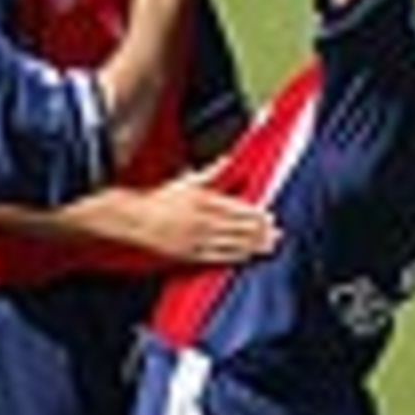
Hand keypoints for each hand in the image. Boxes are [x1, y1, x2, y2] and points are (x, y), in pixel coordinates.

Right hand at [135, 163, 280, 262]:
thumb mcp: (187, 181)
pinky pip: (218, 257)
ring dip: (253, 245)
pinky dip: (235, 256)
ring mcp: (196, 240)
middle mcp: (201, 221)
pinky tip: (247, 256)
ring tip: (269, 246)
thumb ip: (212, 172)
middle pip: (238, 228)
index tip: (270, 217)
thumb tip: (230, 158)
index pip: (237, 209)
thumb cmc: (162, 199)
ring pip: (231, 244)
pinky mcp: (190, 255)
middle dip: (260, 232)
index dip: (255, 215)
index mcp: (202, 200)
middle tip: (277, 234)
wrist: (136, 220)